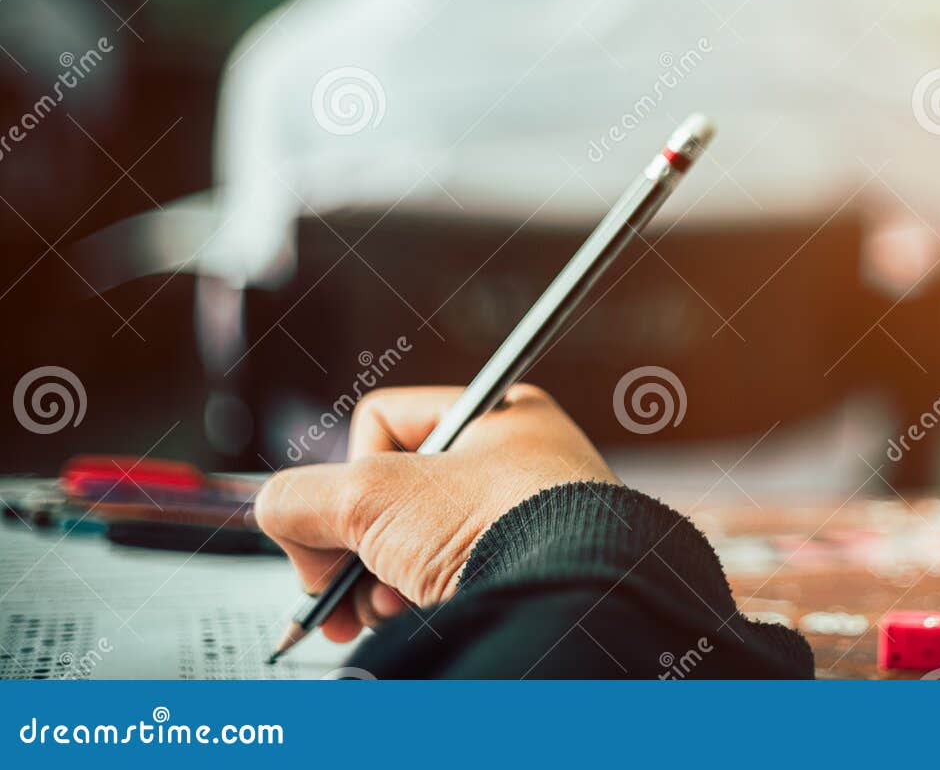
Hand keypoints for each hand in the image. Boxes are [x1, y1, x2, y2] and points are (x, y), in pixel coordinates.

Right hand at [253, 385, 616, 642]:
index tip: (353, 516)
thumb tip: (279, 515)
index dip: (353, 472)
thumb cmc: (505, 527)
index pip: (383, 422)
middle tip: (356, 577)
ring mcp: (523, 522)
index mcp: (500, 413)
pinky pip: (444, 582)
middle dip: (362, 543)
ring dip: (384, 580)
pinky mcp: (524, 574)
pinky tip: (419, 615)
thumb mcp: (374, 496)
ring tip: (395, 602)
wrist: (572, 603)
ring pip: (411, 543)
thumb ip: (300, 495)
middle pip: (391, 494)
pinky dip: (418, 603)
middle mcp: (515, 462)